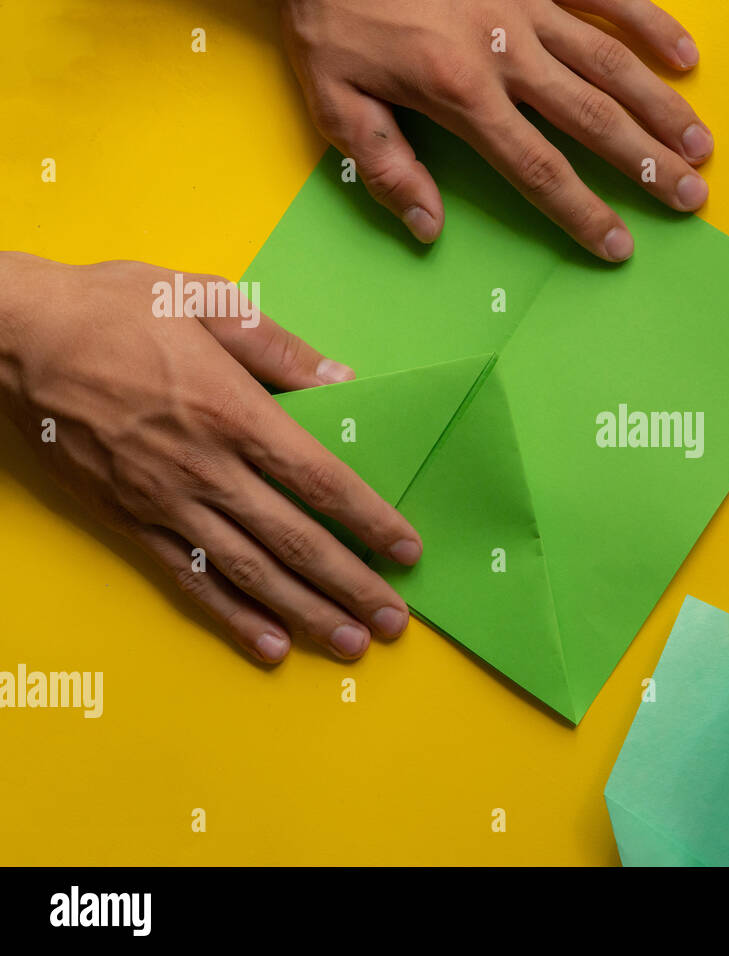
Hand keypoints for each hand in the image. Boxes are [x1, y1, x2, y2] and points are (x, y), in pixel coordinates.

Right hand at [0, 253, 422, 663]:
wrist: (9, 335)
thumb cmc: (114, 309)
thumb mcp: (206, 300)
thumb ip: (281, 348)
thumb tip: (346, 380)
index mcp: (234, 412)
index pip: (321, 480)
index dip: (370, 520)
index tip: (408, 551)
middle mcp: (205, 469)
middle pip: (294, 540)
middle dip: (351, 585)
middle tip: (395, 623)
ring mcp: (164, 502)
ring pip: (248, 571)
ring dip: (305, 612)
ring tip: (351, 644)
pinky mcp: (128, 522)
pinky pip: (189, 579)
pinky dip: (231, 617)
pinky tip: (269, 645)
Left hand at [280, 0, 712, 259]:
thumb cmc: (330, 11)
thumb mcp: (333, 97)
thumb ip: (384, 166)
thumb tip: (430, 229)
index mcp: (458, 93)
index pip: (536, 169)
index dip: (582, 212)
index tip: (619, 246)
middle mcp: (505, 50)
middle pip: (593, 120)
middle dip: (646, 165)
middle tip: (691, 198)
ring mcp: (526, 2)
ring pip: (609, 62)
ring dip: (660, 106)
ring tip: (701, 145)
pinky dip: (647, 21)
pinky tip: (685, 54)